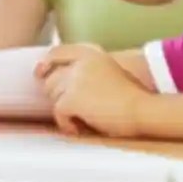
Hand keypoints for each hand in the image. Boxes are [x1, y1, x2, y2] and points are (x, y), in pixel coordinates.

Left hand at [34, 44, 148, 137]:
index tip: (40, 73)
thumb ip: (89, 70)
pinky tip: (78, 129)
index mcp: (91, 53)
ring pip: (53, 96)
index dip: (47, 62)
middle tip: (72, 109)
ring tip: (80, 120)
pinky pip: (58, 112)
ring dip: (64, 110)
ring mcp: (75, 79)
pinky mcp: (72, 98)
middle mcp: (81, 63)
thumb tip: (65, 82)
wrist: (142, 110)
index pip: (58, 51)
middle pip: (52, 78)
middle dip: (58, 95)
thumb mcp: (111, 71)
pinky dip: (66, 123)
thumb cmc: (133, 98)